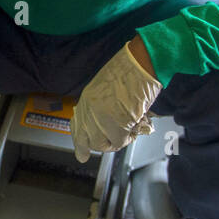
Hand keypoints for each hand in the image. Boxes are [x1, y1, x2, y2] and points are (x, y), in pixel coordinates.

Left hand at [71, 38, 161, 159]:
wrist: (140, 63)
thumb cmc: (129, 71)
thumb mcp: (106, 88)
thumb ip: (100, 106)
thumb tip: (102, 125)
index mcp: (87, 99)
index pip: (78, 128)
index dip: (80, 144)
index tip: (82, 155)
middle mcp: (90, 110)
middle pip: (91, 140)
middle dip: (104, 145)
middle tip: (118, 140)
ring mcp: (102, 117)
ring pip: (104, 144)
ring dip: (117, 142)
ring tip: (128, 131)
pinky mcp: (117, 123)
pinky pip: (119, 141)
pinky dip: (128, 138)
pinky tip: (134, 128)